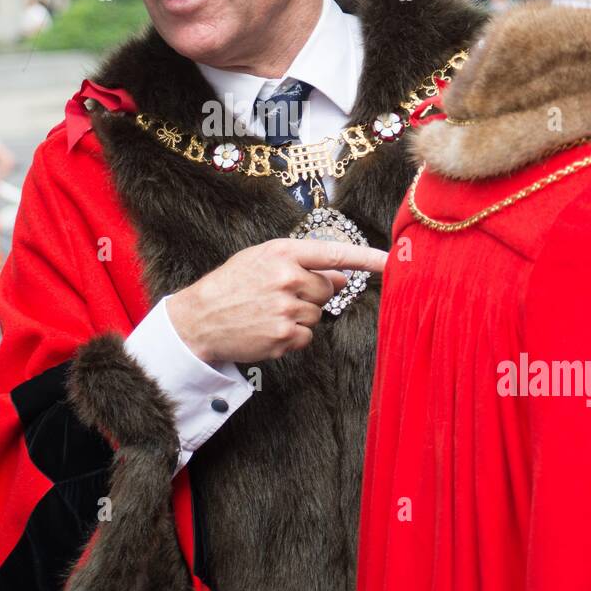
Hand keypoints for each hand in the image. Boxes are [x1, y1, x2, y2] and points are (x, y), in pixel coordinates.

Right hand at [166, 238, 386, 366]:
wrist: (198, 319)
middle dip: (312, 293)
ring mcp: (287, 309)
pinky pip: (307, 337)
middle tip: (279, 296)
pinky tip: (267, 328)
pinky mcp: (284, 336)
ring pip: (318, 314)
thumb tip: (343, 278)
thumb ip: (302, 263)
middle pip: (328, 289)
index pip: (334, 253)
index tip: (391, 260)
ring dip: (300, 316)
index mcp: (283, 253)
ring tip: (268, 312)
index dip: (367, 258)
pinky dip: (293, 336)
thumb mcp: (260, 260)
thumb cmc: (231, 285)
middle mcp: (288, 278)